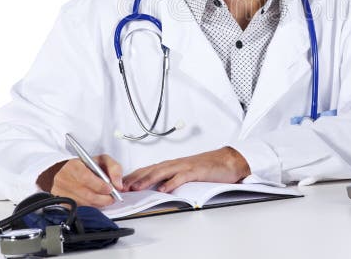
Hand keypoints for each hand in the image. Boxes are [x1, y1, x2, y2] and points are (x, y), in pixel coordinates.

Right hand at [37, 154, 123, 207]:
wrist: (62, 171)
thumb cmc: (84, 165)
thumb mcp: (102, 160)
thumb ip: (114, 168)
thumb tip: (119, 185)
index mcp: (74, 167)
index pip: (86, 178)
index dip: (99, 186)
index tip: (110, 189)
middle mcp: (65, 181)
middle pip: (87, 195)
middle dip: (103, 198)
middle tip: (112, 197)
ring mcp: (63, 194)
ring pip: (85, 204)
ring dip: (98, 203)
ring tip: (104, 197)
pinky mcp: (62, 204)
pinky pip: (81, 209)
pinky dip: (90, 206)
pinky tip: (94, 200)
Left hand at [123, 147, 250, 192]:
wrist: (228, 161)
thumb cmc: (209, 167)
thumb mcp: (186, 172)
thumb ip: (172, 178)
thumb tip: (157, 187)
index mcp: (173, 164)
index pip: (149, 169)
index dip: (135, 175)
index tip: (122, 183)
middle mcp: (176, 163)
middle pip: (152, 169)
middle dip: (136, 178)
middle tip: (122, 186)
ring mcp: (185, 166)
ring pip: (162, 172)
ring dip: (148, 179)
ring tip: (137, 187)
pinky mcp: (196, 171)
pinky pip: (181, 177)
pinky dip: (171, 182)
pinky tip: (163, 189)